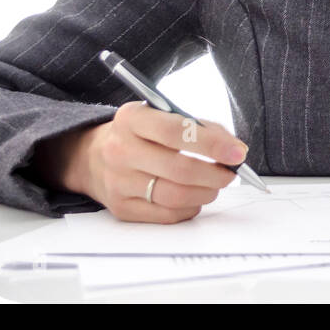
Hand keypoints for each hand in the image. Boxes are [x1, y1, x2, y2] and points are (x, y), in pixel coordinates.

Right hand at [76, 102, 246, 222]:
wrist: (91, 157)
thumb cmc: (139, 134)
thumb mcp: (161, 115)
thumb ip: (199, 127)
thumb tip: (233, 149)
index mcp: (131, 119)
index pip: (177, 132)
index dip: (212, 144)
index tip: (238, 152)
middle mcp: (120, 150)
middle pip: (179, 169)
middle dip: (215, 174)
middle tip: (231, 173)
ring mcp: (118, 182)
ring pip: (175, 196)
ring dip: (206, 192)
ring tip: (215, 184)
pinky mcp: (122, 208)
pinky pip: (166, 215)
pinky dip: (190, 207)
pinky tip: (195, 197)